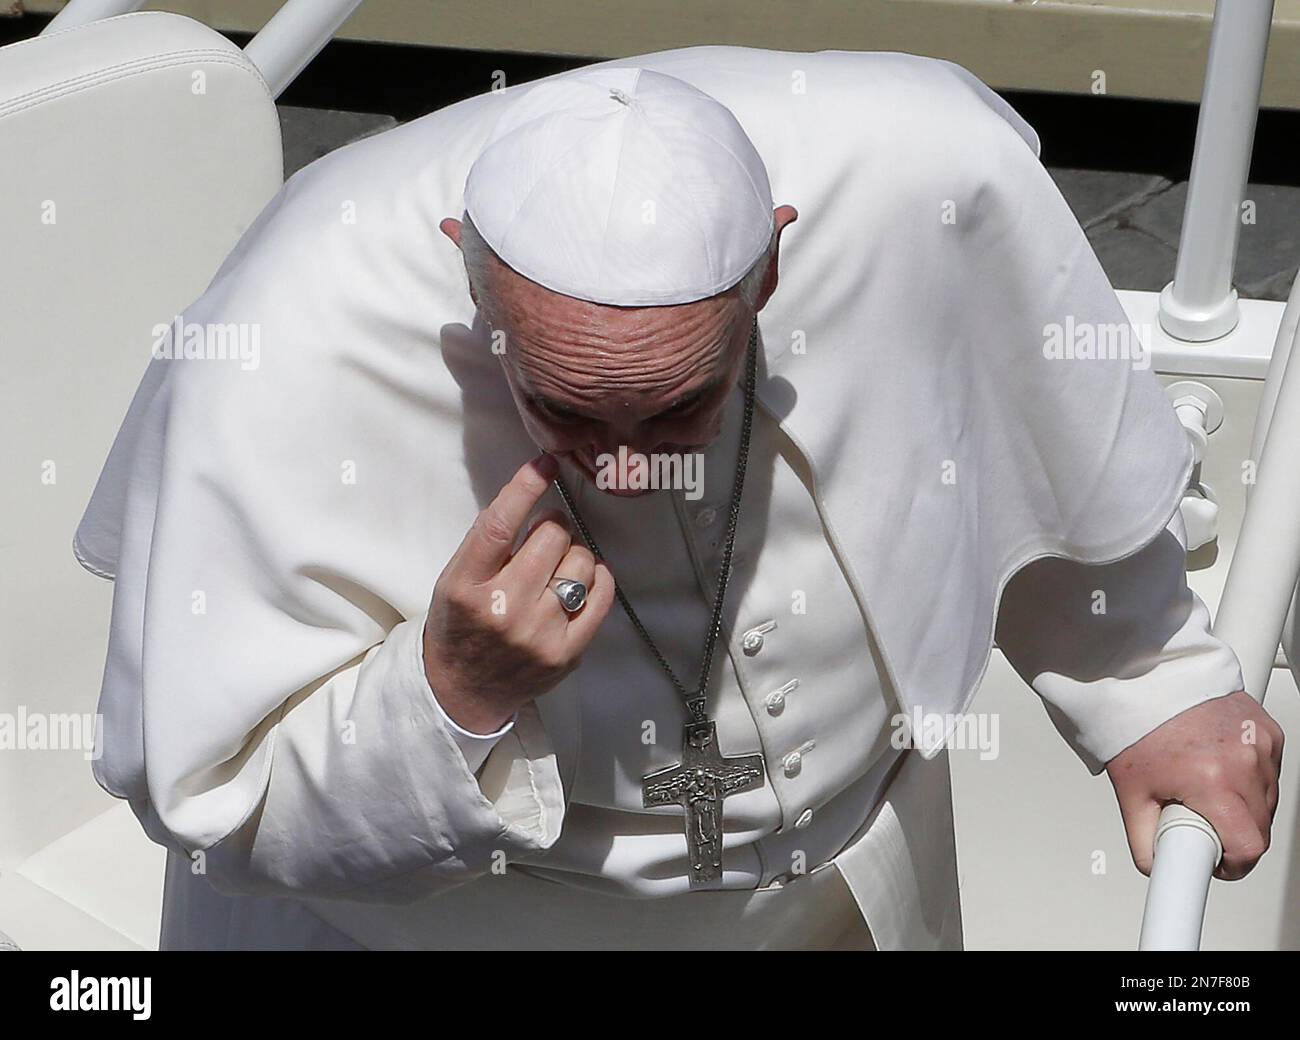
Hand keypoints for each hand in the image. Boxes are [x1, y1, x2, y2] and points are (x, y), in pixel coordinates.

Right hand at [423, 454, 615, 733]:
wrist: (462, 691)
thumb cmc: (460, 624)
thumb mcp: (455, 580)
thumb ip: (490, 545)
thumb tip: (537, 494)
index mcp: (464, 586)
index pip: (499, 524)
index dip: (525, 487)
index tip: (545, 464)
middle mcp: (502, 608)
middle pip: (551, 537)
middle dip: (553, 525)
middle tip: (547, 533)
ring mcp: (537, 633)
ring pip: (581, 562)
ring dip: (575, 552)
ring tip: (559, 563)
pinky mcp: (566, 652)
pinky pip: (600, 597)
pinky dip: (599, 577)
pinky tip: (587, 576)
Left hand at [1105, 690, 1282, 879]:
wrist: (1145, 679)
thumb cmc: (1136, 727)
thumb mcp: (1132, 793)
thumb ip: (1144, 840)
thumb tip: (1157, 867)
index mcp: (1213, 781)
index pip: (1248, 848)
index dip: (1231, 864)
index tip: (1216, 862)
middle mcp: (1245, 762)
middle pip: (1260, 828)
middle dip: (1232, 834)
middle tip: (1197, 816)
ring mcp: (1261, 743)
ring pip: (1268, 801)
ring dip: (1243, 806)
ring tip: (1203, 785)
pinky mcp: (1268, 730)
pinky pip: (1271, 771)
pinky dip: (1251, 777)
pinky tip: (1219, 765)